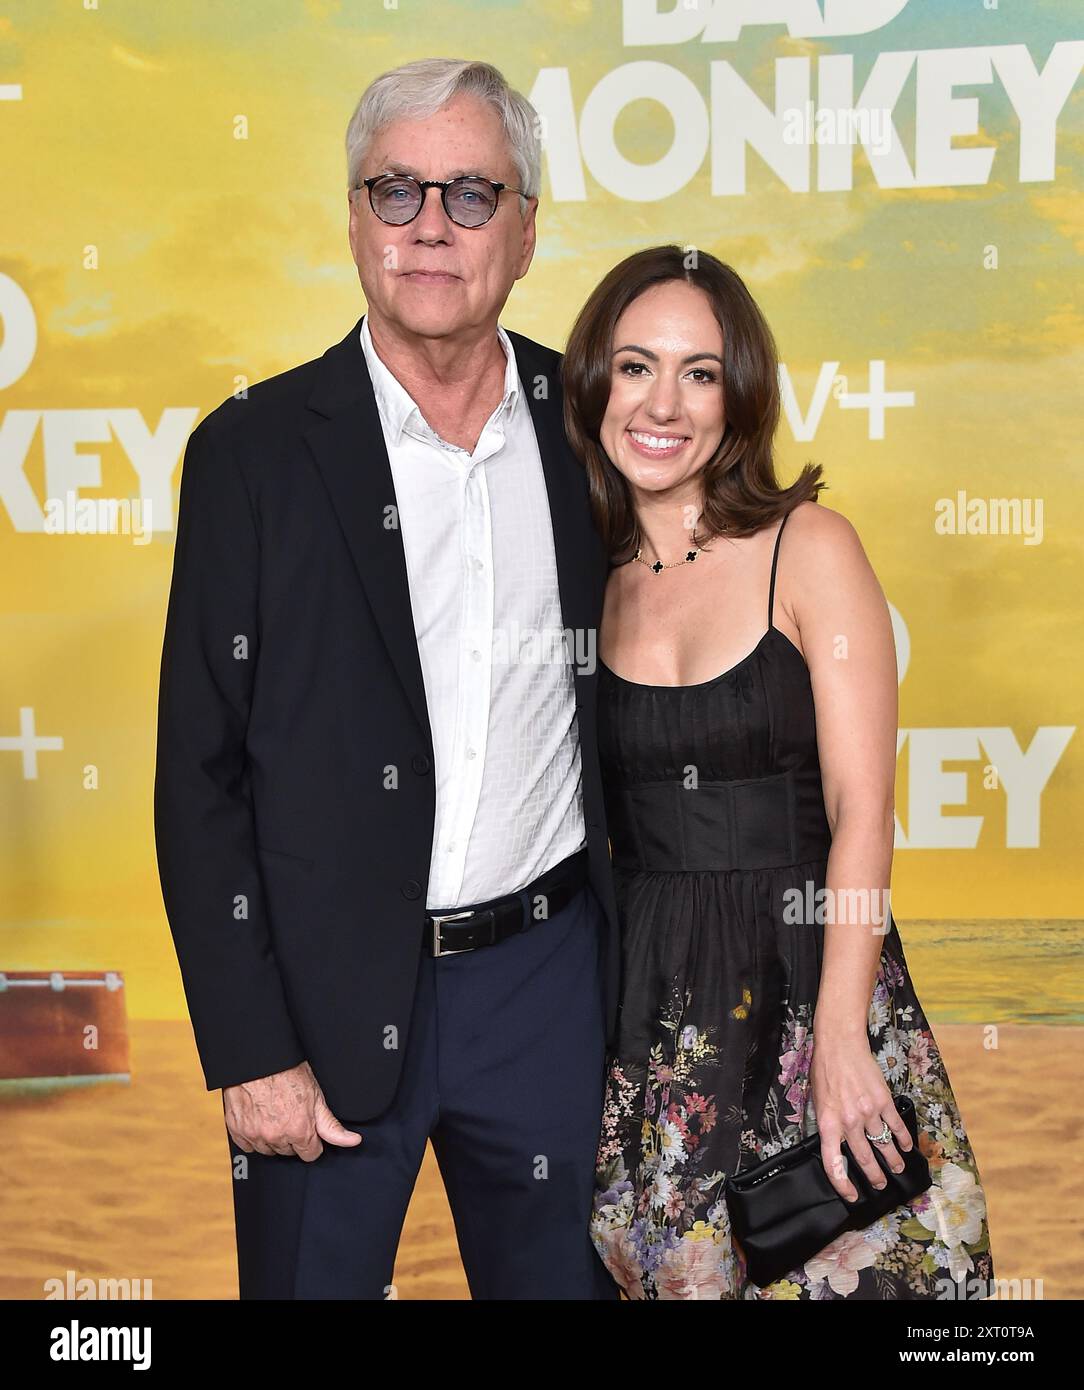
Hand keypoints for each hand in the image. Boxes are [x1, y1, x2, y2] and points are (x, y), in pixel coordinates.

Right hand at [222, 1060, 362, 1161]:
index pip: (311, 1154)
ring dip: (273, 1137)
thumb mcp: (317, 1096)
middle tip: (290, 1113)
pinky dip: (254, 1135)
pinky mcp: (237, 1131)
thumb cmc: (288, 1071)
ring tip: (274, 1113)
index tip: (308, 1127)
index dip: (312, 1140)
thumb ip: (331, 1125)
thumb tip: (352, 1141)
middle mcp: (276, 1137)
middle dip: (292, 1137)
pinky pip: (249, 1146)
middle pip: (289, 1152)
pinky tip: (259, 1117)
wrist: (258, 1059)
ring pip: (269, 1150)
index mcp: (299, 1130)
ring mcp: (255, 1135)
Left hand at [809, 1033, 911, 1202]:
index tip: (851, 1195)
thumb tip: (837, 1144)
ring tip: (897, 1169)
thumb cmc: (825, 1071)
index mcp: (828, 1123)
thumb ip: (828, 1124)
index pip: (833, 1163)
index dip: (842, 1184)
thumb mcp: (817, 1102)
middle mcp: (849, 1122)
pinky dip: (903, 1139)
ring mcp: (868, 1112)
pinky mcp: (883, 1101)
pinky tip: (906, 1146)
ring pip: (883, 1145)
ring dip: (893, 1160)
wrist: (840, 1045)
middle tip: (880, 1185)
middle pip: (864, 1158)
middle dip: (874, 1176)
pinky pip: (896, 1126)